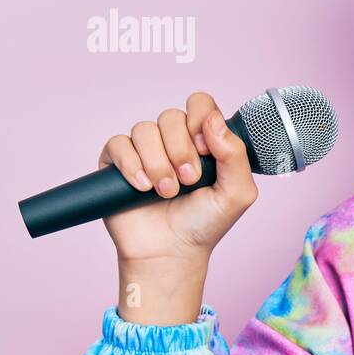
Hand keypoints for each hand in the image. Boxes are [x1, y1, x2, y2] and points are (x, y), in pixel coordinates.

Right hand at [99, 91, 258, 266]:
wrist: (171, 251)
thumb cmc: (205, 223)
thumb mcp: (237, 192)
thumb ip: (235, 154)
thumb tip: (213, 119)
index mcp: (203, 140)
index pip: (200, 104)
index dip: (200, 119)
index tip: (204, 150)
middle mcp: (173, 140)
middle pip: (171, 116)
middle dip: (181, 150)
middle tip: (188, 181)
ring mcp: (144, 150)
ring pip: (145, 130)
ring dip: (158, 163)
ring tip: (166, 192)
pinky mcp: (117, 163)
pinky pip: (118, 144)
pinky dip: (131, 165)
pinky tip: (142, 187)